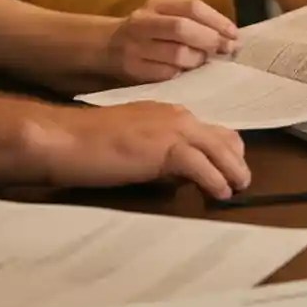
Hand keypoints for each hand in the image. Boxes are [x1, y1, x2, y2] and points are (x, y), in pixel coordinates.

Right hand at [44, 102, 250, 198]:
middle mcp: (176, 116)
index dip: (223, 150)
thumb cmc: (88, 143)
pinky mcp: (166, 149)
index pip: (208, 129)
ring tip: (238, 189)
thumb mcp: (131, 142)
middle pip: (223, 137)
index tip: (229, 167)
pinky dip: (215, 181)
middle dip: (236, 160)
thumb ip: (156, 150)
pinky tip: (219, 193)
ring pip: (220, 149)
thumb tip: (178, 171)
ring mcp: (172, 130)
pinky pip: (202, 166)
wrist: (64, 138)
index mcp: (167, 113)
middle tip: (241, 181)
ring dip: (233, 171)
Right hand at [107, 0, 238, 83]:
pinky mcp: (134, 69)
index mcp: (156, 5)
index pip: (192, 7)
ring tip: (203, 62)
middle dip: (210, 40)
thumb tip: (230, 37)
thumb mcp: (165, 17)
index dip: (217, 21)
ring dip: (197, 60)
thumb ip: (193, 22)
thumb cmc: (149, 32)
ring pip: (177, 54)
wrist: (107, 46)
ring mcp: (136, 46)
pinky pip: (167, 74)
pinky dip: (183, 75)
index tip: (235, 35)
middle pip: (183, 28)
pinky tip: (187, 73)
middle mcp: (143, 22)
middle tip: (226, 51)